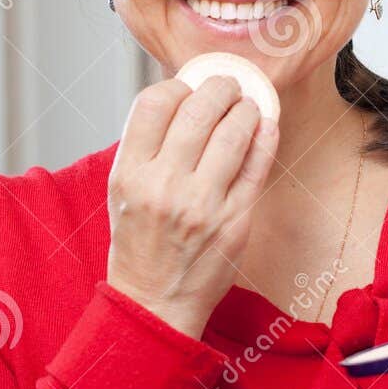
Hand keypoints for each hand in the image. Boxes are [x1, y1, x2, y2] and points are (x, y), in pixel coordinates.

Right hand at [106, 76, 278, 337]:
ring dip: (246, 108)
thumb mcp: (122, 191)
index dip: (176, 86)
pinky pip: (258, 165)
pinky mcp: (235, 220)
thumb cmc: (138, 244)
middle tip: (228, 85)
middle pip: (198, 111)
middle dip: (219, 88)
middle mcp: (165, 186)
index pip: (153, 104)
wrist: (155, 302)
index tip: (188, 86)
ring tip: (247, 105)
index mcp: (130, 174)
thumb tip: (184, 100)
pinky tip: (265, 126)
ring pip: (234, 133)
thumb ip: (146, 147)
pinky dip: (265, 137)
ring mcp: (204, 204)